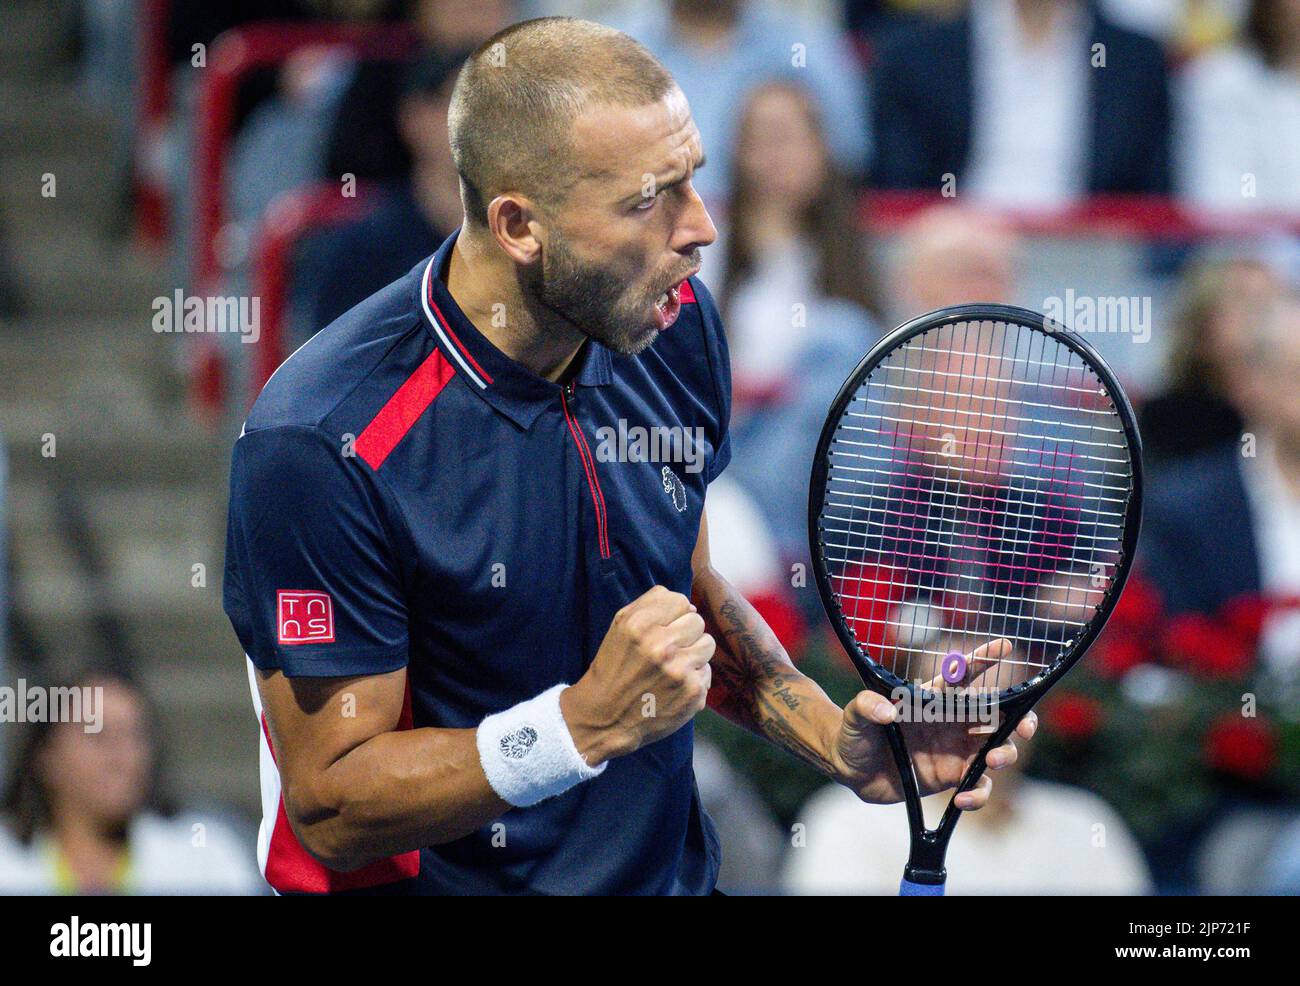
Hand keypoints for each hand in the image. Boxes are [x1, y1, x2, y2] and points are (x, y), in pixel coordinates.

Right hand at [560, 586, 714, 765]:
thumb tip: (692, 606)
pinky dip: (693, 679)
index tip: (663, 629)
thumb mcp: (620, 626)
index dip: (673, 615)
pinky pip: (707, 672)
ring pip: (708, 644)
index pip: (681, 601)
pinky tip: (674, 687)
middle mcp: (661, 646)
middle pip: (697, 621)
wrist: (605, 718)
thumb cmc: (614, 668)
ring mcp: (680, 671)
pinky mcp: (693, 693)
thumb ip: (652, 604)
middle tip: (668, 650)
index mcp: (640, 625)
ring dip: (693, 653)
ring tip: (674, 667)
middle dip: (684, 634)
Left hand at [827, 639, 1037, 809]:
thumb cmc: (855, 733)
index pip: (963, 674)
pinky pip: (977, 785)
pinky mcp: (951, 777)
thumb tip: (886, 710)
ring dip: (1004, 755)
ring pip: (996, 749)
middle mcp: (951, 721)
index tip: (1006, 646)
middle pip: (997, 715)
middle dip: (1021, 718)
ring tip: (991, 762)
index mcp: (933, 698)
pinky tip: (962, 799)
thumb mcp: (856, 715)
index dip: (985, 659)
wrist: (851, 769)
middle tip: (1026, 729)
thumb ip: (867, 706)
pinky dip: (977, 794)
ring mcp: (954, 750)